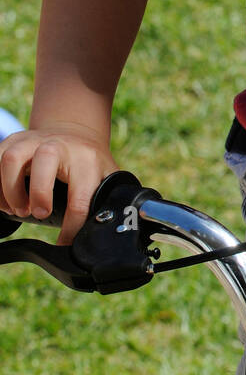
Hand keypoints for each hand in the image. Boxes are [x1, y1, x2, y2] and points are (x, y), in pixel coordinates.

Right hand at [0, 124, 120, 245]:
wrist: (74, 131)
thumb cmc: (89, 162)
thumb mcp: (107, 176)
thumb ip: (106, 201)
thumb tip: (107, 232)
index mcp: (86, 160)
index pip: (80, 196)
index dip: (71, 228)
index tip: (64, 244)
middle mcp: (58, 145)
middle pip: (44, 159)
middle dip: (38, 192)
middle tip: (38, 214)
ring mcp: (33, 140)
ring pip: (11, 158)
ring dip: (9, 191)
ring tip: (18, 209)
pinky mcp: (13, 141)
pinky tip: (4, 201)